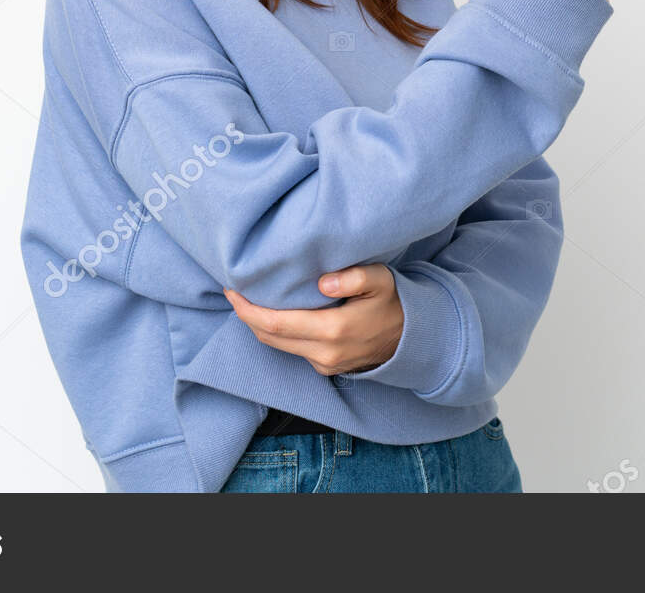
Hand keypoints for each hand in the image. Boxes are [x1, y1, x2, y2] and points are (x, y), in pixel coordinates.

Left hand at [223, 264, 404, 375]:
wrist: (412, 338)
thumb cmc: (394, 302)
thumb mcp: (381, 280)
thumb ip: (353, 277)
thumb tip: (322, 282)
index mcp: (334, 330)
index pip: (277, 324)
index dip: (249, 310)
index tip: (232, 291)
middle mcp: (324, 352)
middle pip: (270, 338)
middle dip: (247, 316)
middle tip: (233, 293)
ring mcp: (324, 364)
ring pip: (278, 346)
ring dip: (259, 326)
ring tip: (248, 301)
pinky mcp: (325, 368)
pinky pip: (292, 350)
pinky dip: (277, 334)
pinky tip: (273, 315)